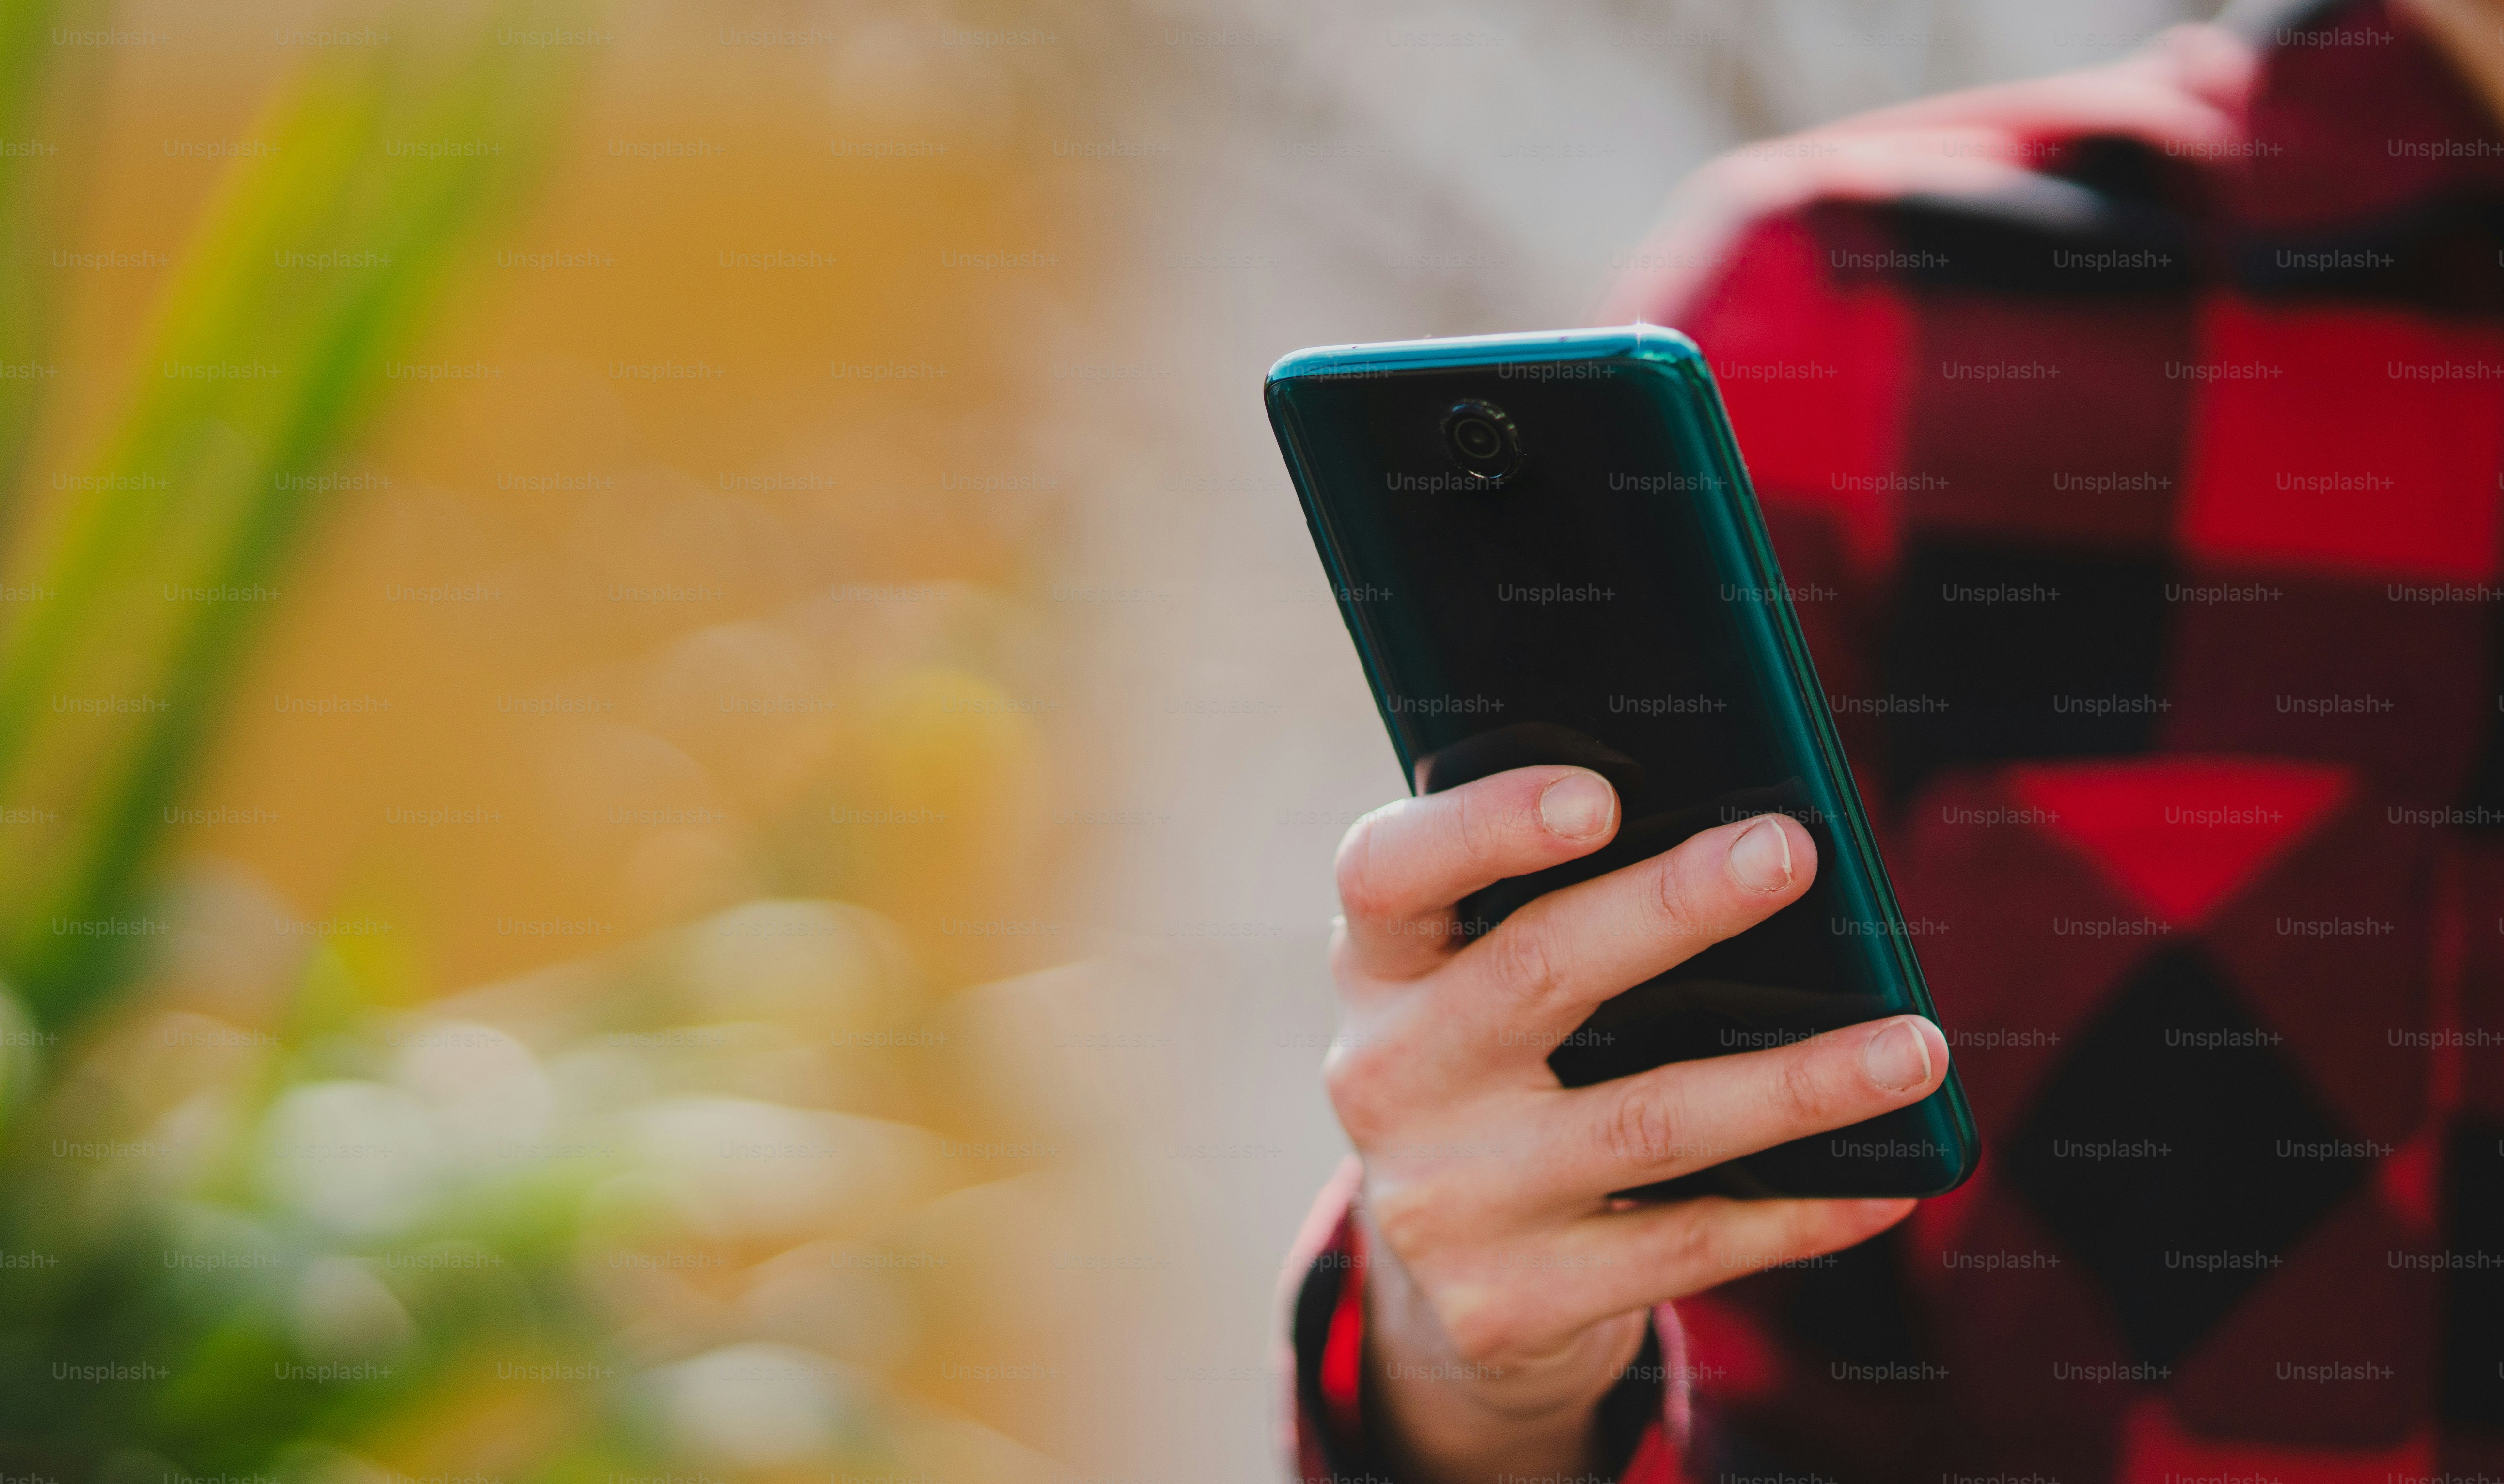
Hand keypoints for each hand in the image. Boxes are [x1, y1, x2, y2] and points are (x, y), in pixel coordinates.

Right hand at [1322, 765, 1950, 1483]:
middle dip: (1673, 908)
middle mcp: (1384, 1076)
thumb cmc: (1507, 1070)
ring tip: (1914, 1046)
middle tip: (1792, 853)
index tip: (1599, 795)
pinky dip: (1797, 1213)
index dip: (1485, 827)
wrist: (1452, 1288)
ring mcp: (1441, 1200)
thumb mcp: (1480, 980)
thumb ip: (1549, 905)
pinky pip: (1681, 1249)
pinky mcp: (1505, 1304)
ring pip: (1644, 1123)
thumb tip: (1746, 840)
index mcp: (1376, 965)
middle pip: (1536, 972)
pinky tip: (1887, 1185)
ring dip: (1794, 1083)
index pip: (1389, 871)